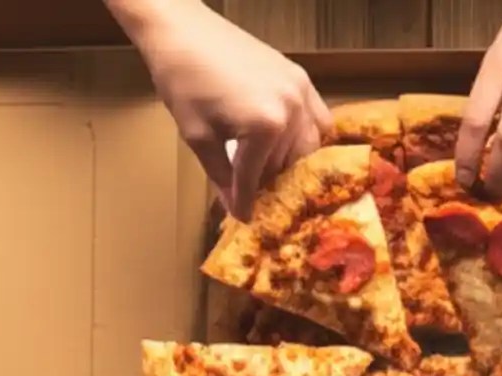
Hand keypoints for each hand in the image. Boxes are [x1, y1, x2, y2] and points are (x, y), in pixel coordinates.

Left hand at [117, 0, 332, 219]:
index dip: (247, 201)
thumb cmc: (183, 81)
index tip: (244, 218)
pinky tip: (292, 144)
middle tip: (254, 194)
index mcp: (265, 127)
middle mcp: (291, 110)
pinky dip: (309, 135)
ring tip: (269, 170)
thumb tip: (235, 208)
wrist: (183, 31)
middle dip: (269, 182)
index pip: (256, 177)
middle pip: (287, 164)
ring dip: (288, 161)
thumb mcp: (197, 135)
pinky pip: (318, 117)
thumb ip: (221, 176)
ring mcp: (300, 92)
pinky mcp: (301, 78)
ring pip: (307, 145)